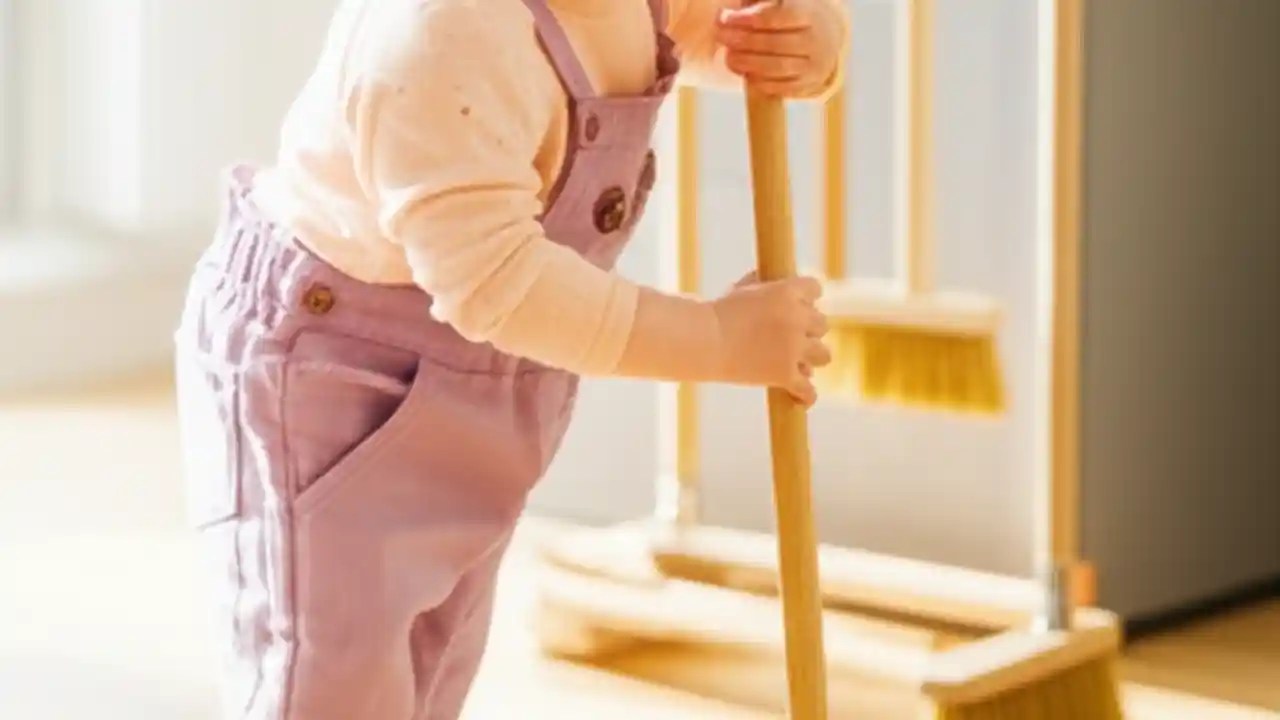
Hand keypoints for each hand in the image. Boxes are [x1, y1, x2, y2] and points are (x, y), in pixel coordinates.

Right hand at [712, 272, 831, 405]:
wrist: (703, 340)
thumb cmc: (716, 313)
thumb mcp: (740, 289)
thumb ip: (762, 285)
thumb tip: (771, 283)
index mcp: (786, 292)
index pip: (815, 288)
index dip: (807, 297)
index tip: (798, 304)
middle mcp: (796, 319)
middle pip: (822, 323)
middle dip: (807, 329)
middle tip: (788, 336)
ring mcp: (793, 349)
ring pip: (824, 354)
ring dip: (812, 357)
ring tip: (797, 362)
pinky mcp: (784, 375)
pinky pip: (808, 390)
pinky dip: (806, 395)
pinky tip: (799, 396)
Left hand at [717, 0, 844, 97]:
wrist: (827, 42)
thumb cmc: (796, 18)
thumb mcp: (785, 3)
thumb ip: (760, 3)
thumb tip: (734, 9)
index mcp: (810, 13)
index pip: (777, 16)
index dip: (749, 18)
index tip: (727, 18)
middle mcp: (816, 40)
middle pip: (774, 43)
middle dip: (742, 41)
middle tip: (721, 36)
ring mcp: (813, 66)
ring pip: (777, 67)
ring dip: (747, 62)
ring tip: (729, 56)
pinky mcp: (807, 85)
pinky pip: (780, 87)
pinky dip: (759, 81)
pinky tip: (745, 72)